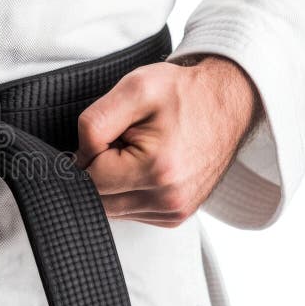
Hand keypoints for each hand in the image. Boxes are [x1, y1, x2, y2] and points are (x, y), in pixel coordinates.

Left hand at [76, 55, 260, 227]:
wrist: (227, 100)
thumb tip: (77, 160)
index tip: (111, 134)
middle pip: (97, 200)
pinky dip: (126, 191)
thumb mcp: (133, 89)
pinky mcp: (175, 216)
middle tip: (122, 141)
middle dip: (99, 170)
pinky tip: (143, 167)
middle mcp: (169, 199)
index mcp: (157, 169)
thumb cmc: (182, 92)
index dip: (87, 154)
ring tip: (136, 152)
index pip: (88, 179)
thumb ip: (94, 124)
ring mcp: (174, 212)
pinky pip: (129, 212)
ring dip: (112, 182)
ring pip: (111, 209)